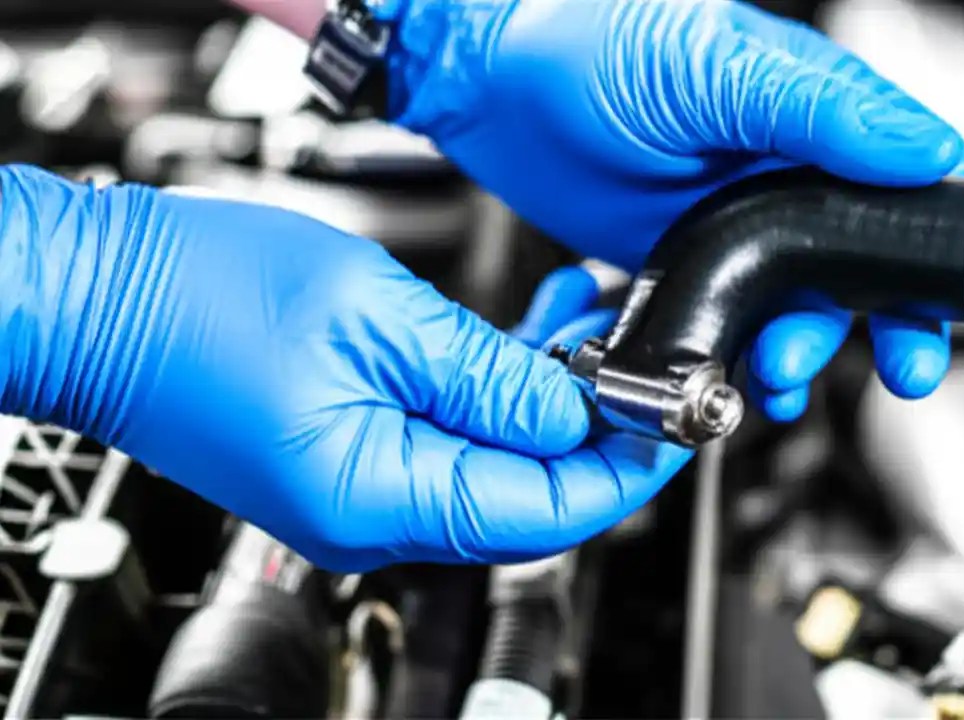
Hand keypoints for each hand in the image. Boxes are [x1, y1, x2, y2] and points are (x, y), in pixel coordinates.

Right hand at [0, 165, 689, 571]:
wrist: (101, 297)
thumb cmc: (200, 299)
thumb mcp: (380, 318)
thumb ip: (491, 376)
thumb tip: (577, 411)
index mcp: (379, 497)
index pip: (548, 509)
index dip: (624, 465)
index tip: (670, 416)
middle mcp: (370, 520)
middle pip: (528, 501)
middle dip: (595, 437)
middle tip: (635, 368)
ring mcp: (357, 498)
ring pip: (493, 474)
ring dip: (545, 413)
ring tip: (583, 336)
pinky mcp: (346, 465)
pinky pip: (448, 452)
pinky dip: (495, 407)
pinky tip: (520, 351)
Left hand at [375, 0, 963, 409]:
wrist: (489, 81)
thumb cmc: (588, 40)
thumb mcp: (711, 64)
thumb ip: (820, 110)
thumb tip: (916, 151)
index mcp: (819, 110)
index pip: (931, 173)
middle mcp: (793, 168)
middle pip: (886, 256)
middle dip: (906, 319)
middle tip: (909, 367)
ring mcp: (746, 220)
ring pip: (817, 301)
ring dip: (818, 347)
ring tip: (782, 370)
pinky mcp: (696, 260)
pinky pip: (750, 319)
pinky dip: (756, 355)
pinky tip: (747, 371)